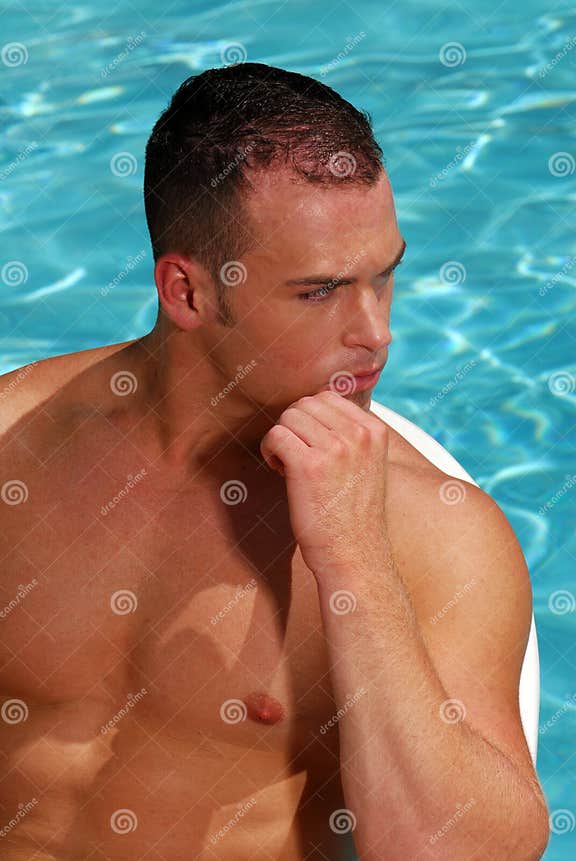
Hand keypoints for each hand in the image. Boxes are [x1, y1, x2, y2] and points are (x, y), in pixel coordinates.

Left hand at [259, 390, 390, 576]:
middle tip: (295, 456)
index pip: (328, 397)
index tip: (310, 445)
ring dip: (281, 438)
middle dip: (293, 427)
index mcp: (375, 430)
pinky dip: (269, 450)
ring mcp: (335, 448)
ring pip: (288, 417)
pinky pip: (276, 435)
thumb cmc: (355, 515)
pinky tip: (278, 470)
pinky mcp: (309, 465)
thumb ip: (352, 436)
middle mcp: (358, 435)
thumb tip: (314, 409)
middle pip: (305, 404)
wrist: (355, 554)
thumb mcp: (368, 464)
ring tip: (288, 465)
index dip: (310, 419)